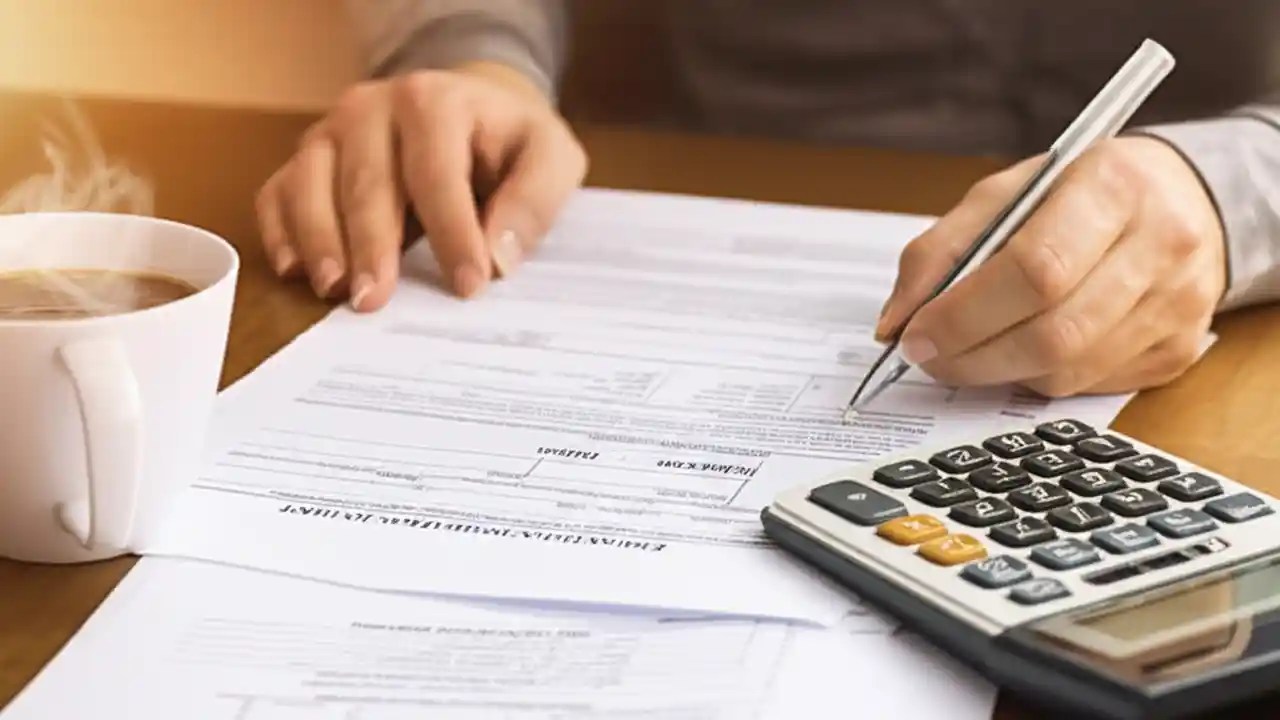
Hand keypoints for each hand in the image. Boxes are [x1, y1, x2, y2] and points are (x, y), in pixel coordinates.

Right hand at [255, 61, 587, 310]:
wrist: (470, 112)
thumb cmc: (508, 143)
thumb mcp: (549, 158)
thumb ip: (535, 199)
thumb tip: (499, 256)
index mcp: (434, 101)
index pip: (437, 173)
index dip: (452, 233)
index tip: (467, 286)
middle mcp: (371, 108)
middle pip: (365, 182)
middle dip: (371, 245)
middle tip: (373, 300)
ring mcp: (331, 131)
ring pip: (309, 184)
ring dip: (319, 240)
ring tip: (333, 289)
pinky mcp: (308, 158)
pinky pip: (277, 193)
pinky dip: (280, 231)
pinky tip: (295, 270)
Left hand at [876, 137, 1225, 396]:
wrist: (1182, 198)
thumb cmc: (1078, 193)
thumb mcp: (1006, 194)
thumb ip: (941, 250)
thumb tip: (895, 324)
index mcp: (1113, 186)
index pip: (1034, 269)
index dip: (964, 314)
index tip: (915, 336)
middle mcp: (1161, 244)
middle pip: (1052, 333)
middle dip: (971, 356)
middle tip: (928, 358)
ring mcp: (1178, 303)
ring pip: (1068, 371)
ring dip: (1000, 372)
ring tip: (970, 352)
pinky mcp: (1179, 349)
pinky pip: (1090, 387)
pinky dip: (1039, 378)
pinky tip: (1024, 350)